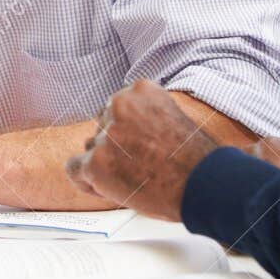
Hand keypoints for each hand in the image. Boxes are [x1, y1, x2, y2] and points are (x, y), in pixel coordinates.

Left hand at [64, 79, 219, 220]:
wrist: (204, 183)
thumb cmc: (198, 159)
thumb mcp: (174, 119)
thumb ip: (147, 119)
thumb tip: (130, 134)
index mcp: (140, 91)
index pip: (116, 107)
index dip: (124, 130)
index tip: (137, 146)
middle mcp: (119, 106)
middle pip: (101, 127)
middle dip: (113, 146)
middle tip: (135, 167)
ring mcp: (106, 135)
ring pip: (90, 148)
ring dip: (103, 164)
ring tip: (131, 180)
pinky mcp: (97, 163)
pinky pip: (75, 169)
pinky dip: (86, 181)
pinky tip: (105, 188)